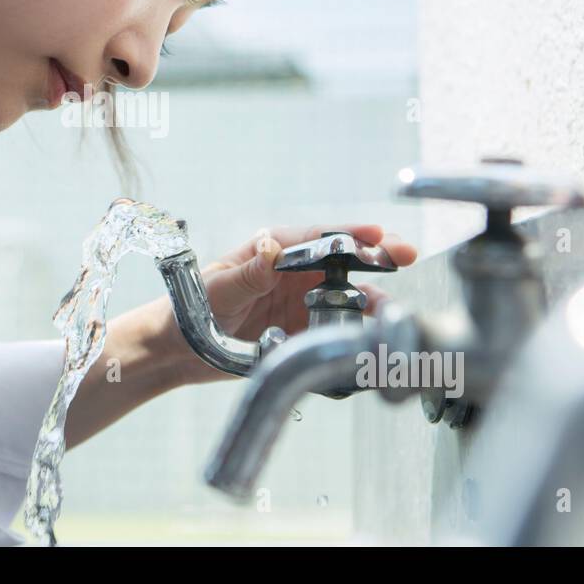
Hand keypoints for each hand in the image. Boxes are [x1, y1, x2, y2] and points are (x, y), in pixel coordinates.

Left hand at [161, 224, 417, 385]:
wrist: (178, 349)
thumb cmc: (192, 307)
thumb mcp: (220, 288)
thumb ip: (248, 272)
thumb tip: (271, 251)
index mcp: (276, 251)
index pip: (320, 236)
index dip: (352, 233)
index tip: (378, 235)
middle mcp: (296, 273)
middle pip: (345, 262)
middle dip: (378, 257)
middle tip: (406, 255)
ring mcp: (304, 302)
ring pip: (349, 297)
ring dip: (374, 303)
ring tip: (392, 313)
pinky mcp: (305, 332)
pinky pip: (338, 329)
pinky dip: (359, 333)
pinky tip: (375, 340)